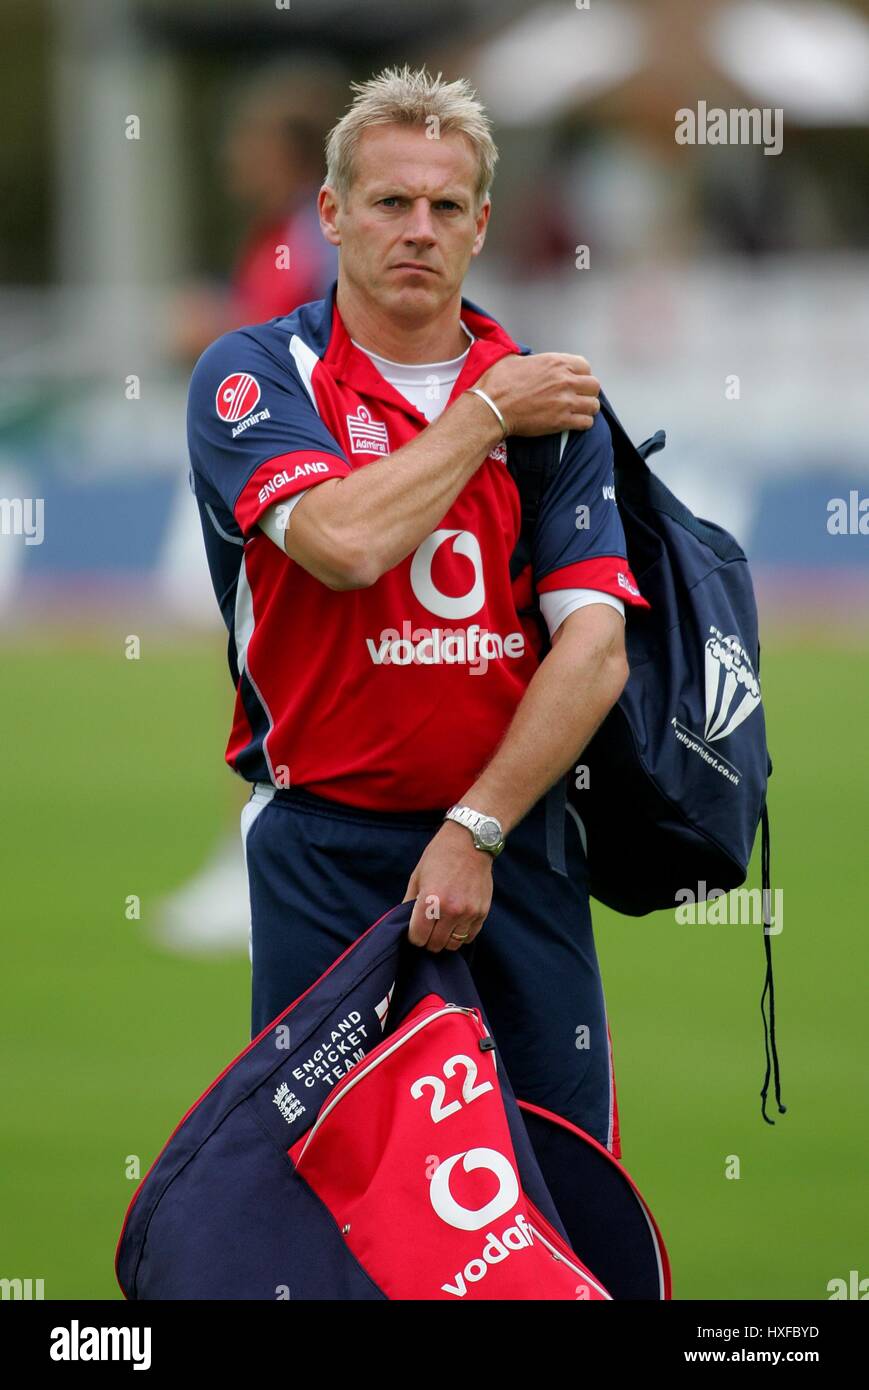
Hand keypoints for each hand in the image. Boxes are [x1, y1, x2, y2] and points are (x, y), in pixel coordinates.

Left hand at [401, 821, 493, 951]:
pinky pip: (469, 936)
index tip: (416, 930)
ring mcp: (469, 912)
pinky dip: (461, 934)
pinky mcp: (482, 912)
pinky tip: (456, 922)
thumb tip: (404, 924)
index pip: (418, 937)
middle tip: (428, 929)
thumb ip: (409, 903)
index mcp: (430, 900)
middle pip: (435, 944)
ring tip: (443, 926)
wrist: (470, 842)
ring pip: (453, 944)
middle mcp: (450, 910)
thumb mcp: (417, 877)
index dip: (414, 936)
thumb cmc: (440, 857)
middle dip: (428, 939)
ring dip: (445, 939)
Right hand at [476, 351, 600, 435]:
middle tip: (577, 398)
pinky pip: (586, 423)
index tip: (574, 382)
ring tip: (577, 412)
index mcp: (556, 362)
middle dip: (587, 392)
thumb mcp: (514, 359)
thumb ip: (529, 358)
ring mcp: (565, 401)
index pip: (585, 366)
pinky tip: (572, 423)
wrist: (491, 408)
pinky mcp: (561, 421)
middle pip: (594, 386)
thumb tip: (526, 358)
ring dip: (587, 409)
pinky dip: (582, 424)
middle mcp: (565, 380)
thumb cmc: (497, 383)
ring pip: (593, 405)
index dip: (581, 375)